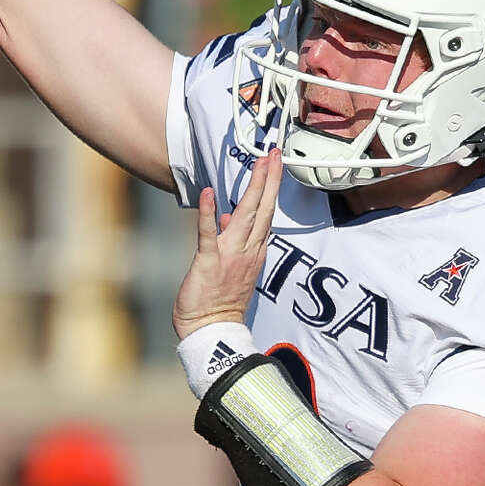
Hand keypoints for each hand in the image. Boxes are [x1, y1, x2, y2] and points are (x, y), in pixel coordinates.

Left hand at [173, 150, 281, 340]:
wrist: (211, 331)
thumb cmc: (217, 301)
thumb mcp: (231, 267)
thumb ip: (231, 240)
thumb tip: (228, 216)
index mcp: (253, 251)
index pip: (266, 214)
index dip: (270, 188)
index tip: (275, 164)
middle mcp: (247, 251)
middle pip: (263, 210)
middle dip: (270, 180)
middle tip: (276, 154)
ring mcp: (231, 256)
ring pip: (246, 216)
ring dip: (254, 188)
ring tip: (261, 164)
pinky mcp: (209, 262)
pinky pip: (209, 234)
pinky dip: (209, 213)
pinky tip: (209, 193)